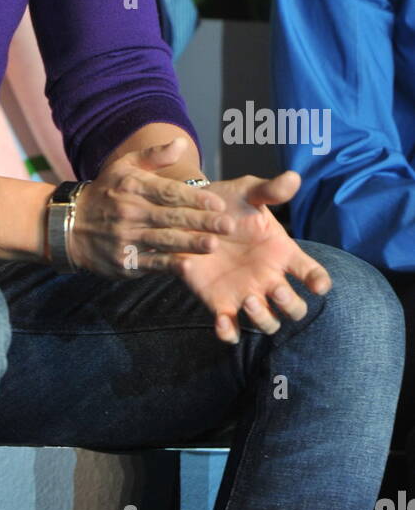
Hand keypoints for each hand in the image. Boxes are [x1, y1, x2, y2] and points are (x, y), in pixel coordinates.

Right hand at [67, 138, 235, 279]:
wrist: (70, 224)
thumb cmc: (105, 192)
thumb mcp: (124, 166)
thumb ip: (154, 157)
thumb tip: (181, 143)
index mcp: (133, 186)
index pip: (169, 191)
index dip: (195, 197)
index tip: (218, 203)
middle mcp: (129, 211)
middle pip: (171, 216)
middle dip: (202, 221)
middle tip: (228, 224)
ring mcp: (125, 237)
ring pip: (164, 240)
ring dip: (190, 243)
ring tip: (214, 244)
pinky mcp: (123, 260)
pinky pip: (150, 262)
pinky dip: (169, 264)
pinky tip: (188, 265)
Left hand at [159, 172, 331, 344]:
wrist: (189, 212)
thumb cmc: (227, 202)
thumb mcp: (247, 192)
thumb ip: (270, 189)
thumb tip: (294, 177)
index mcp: (281, 252)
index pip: (311, 272)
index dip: (319, 280)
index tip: (319, 284)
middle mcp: (268, 278)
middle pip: (294, 306)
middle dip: (291, 304)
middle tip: (276, 289)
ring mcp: (246, 293)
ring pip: (268, 321)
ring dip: (263, 318)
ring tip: (249, 300)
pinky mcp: (220, 303)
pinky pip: (230, 329)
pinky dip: (228, 333)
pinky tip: (222, 323)